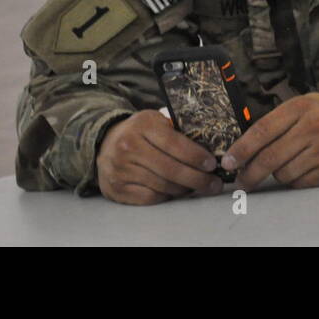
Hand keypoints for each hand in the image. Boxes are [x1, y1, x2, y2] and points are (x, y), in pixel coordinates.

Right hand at [96, 109, 222, 204]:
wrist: (104, 143)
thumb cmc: (139, 132)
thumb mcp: (155, 120)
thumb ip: (177, 130)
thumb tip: (210, 148)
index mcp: (143, 125)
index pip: (175, 144)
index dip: (196, 156)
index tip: (212, 164)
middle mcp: (129, 146)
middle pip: (171, 169)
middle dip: (198, 179)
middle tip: (214, 184)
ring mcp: (121, 169)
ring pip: (162, 185)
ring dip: (185, 189)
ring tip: (199, 187)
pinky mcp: (116, 187)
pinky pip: (150, 197)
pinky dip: (167, 196)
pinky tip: (177, 192)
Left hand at [223, 93, 318, 190]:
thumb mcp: (308, 104)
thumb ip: (280, 119)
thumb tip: (247, 144)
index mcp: (301, 107)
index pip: (262, 130)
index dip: (241, 149)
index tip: (228, 162)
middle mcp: (311, 127)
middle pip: (269, 158)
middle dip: (250, 173)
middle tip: (242, 182)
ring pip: (283, 173)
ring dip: (277, 176)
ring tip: (283, 168)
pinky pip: (300, 183)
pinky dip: (294, 181)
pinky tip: (299, 172)